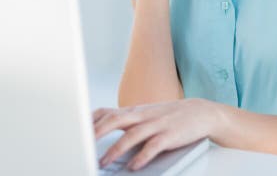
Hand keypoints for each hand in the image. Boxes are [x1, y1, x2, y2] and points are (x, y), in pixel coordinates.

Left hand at [93, 98, 215, 170]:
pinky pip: (153, 146)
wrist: (200, 112)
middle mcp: (142, 115)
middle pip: (115, 120)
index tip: (75, 130)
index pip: (107, 112)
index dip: (90, 120)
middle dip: (97, 132)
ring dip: (116, 149)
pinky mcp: (169, 136)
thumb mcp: (145, 115)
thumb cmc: (168, 116)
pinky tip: (134, 166)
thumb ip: (126, 121)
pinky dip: (142, 156)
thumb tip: (101, 129)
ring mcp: (156, 124)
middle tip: (82, 144)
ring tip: (104, 162)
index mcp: (134, 111)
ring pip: (132, 135)